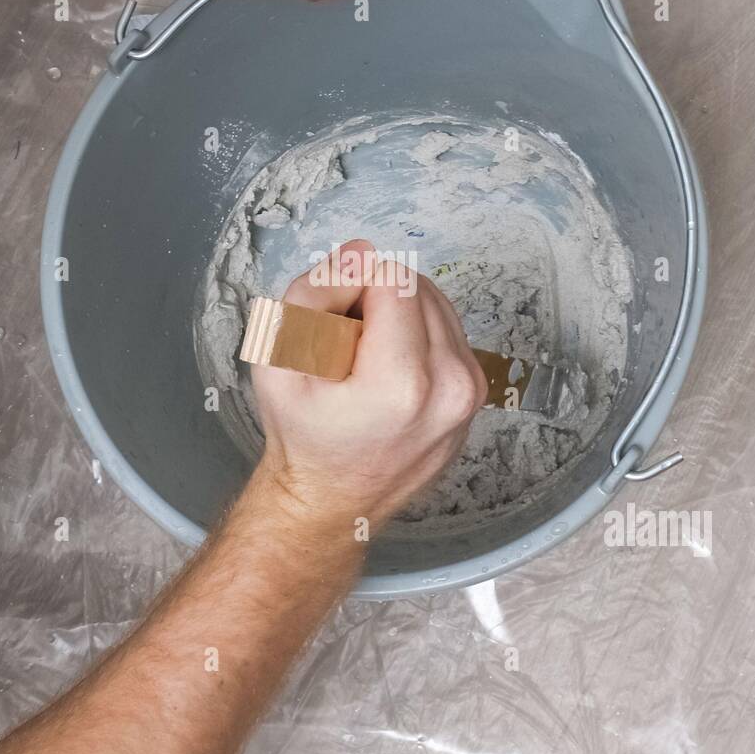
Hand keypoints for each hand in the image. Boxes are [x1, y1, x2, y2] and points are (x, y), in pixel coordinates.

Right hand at [252, 240, 487, 532]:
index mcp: (402, 384)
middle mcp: (451, 388)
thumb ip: (311, 294)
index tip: (331, 325)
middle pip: (416, 286)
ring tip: (363, 358)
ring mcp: (472, 393)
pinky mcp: (478, 393)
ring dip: (395, 312)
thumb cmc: (302, 433)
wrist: (332, 500)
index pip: (391, 278)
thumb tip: (360, 252)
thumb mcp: (277, 360)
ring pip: (435, 302)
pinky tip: (386, 368)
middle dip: (373, 298)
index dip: (351, 286)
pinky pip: (448, 330)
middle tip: (343, 345)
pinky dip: (415, 333)